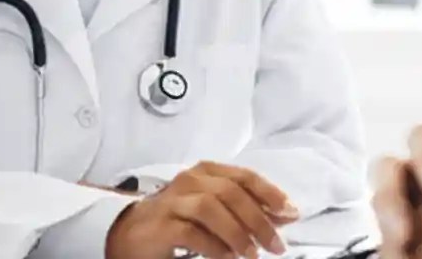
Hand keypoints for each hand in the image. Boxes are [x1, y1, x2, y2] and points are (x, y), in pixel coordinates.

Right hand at [105, 161, 300, 258]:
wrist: (130, 234)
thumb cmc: (178, 220)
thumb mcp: (217, 211)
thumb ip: (248, 210)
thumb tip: (287, 215)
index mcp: (206, 172)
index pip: (244, 176)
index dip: (270, 194)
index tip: (291, 213)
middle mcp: (189, 180)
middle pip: (231, 192)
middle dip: (259, 219)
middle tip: (276, 245)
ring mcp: (172, 201)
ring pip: (210, 207)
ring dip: (237, 232)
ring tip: (251, 254)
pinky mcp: (160, 225)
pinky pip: (190, 231)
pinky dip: (213, 245)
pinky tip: (227, 257)